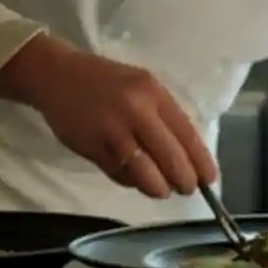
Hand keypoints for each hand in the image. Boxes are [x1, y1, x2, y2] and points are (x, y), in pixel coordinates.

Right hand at [0, 34, 217, 198]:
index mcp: (153, 92)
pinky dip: (131, 181)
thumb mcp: (141, 86)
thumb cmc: (105, 82)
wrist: (58, 76)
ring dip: (158, 187)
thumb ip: (161, 115)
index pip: (185, 132)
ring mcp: (112, 129)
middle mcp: (135, 110)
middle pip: (169, 155)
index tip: (209, 179)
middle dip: (183, 179)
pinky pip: (118, 172)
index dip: (200, 159)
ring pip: (144, 170)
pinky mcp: (92, 146)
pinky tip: (135, 181)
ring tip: (162, 191)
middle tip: (187, 190)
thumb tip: (185, 155)